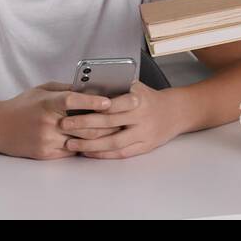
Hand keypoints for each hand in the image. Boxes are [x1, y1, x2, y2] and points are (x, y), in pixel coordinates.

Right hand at [0, 82, 112, 159]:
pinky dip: (84, 146)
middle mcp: (47, 122)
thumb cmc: (22, 106)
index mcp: (46, 103)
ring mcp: (47, 140)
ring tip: (114, 131)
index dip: (92, 101)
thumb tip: (90, 88)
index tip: (109, 101)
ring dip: (98, 137)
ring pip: (80, 141)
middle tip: (121, 117)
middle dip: (104, 122)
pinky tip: (95, 142)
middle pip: (82, 125)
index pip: (72, 100)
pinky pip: (71, 152)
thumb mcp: (41, 90)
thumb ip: (64, 89)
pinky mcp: (46, 154)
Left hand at [58, 81, 187, 158]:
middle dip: (84, 125)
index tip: (73, 107)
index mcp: (138, 99)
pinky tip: (88, 152)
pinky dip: (103, 153)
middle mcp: (142, 117)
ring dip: (90, 144)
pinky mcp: (145, 147)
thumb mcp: (136, 86)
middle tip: (65, 125)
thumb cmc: (149, 98)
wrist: (175, 112)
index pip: (113, 103)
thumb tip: (87, 87)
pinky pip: (121, 153)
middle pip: (109, 123)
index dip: (93, 107)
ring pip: (113, 142)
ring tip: (71, 144)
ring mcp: (144, 134)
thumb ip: (116, 87)